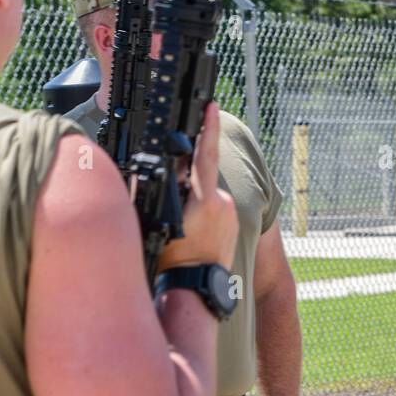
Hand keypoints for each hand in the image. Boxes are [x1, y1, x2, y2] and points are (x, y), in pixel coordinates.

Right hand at [156, 103, 237, 272]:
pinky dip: (201, 214)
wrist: (197, 290)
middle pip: (199, 178)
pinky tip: (192, 234)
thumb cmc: (174, 261)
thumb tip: (167, 174)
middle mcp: (223, 202)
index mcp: (205, 199)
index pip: (205, 155)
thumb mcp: (160, 223)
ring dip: (192, 202)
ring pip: (206, 194)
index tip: (212, 106)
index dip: (208, 128)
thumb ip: (166, 193)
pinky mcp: (234, 222)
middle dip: (184, 185)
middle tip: (174, 213)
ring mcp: (231, 212)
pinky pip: (215, 208)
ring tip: (182, 231)